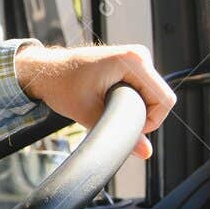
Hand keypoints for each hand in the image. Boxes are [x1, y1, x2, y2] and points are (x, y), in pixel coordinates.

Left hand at [13, 42, 176, 160]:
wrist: (45, 71)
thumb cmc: (61, 85)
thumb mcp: (88, 113)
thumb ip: (119, 132)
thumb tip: (146, 152)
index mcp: (134, 61)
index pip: (164, 100)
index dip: (150, 121)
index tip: (125, 127)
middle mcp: (139, 56)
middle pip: (159, 99)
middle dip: (141, 116)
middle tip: (109, 116)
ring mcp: (136, 59)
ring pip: (152, 96)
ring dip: (134, 109)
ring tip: (105, 105)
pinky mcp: (131, 65)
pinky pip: (143, 91)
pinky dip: (130, 101)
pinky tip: (107, 100)